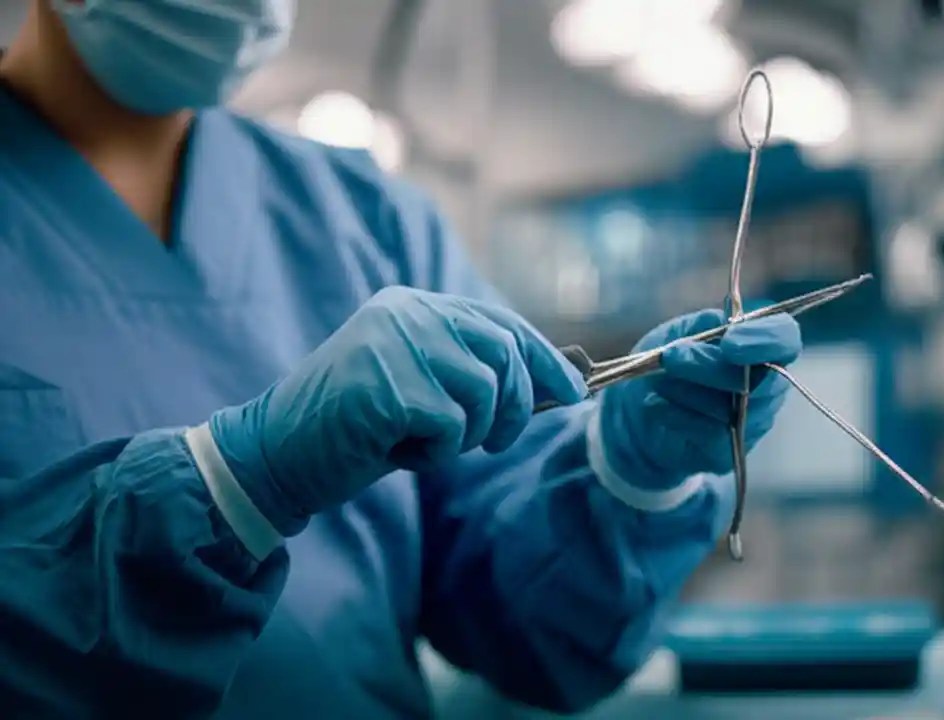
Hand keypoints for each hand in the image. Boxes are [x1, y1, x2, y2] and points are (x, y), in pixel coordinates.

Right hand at [208, 287, 586, 535]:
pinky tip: (395, 451)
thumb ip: (473, 376)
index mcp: (414, 306)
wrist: (277, 455)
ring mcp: (397, 344)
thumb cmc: (354, 430)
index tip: (575, 390)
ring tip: (417, 443)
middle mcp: (408, 313)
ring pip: (484, 394)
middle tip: (493, 443)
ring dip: (464, 437)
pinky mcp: (389, 385)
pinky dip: (434, 455)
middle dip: (516, 408)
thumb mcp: (421, 390)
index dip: (544, 358)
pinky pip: (452, 429)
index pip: (500, 323)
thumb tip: (556, 385)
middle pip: (505, 354)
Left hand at [596, 310, 801, 490]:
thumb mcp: (677, 333)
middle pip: (762, 380)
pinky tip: (656, 405)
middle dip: (712, 368)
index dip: (765, 340)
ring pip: (732, 410)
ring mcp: (752, 423)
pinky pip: (710, 436)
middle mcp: (768, 385)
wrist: (638, 411)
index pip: (785, 339)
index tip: (729, 343)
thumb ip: (701, 326)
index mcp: (761, 346)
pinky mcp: (728, 451)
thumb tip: (722, 323)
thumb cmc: (668, 364)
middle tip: (672, 357)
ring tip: (658, 381)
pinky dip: (677, 416)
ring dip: (688, 391)